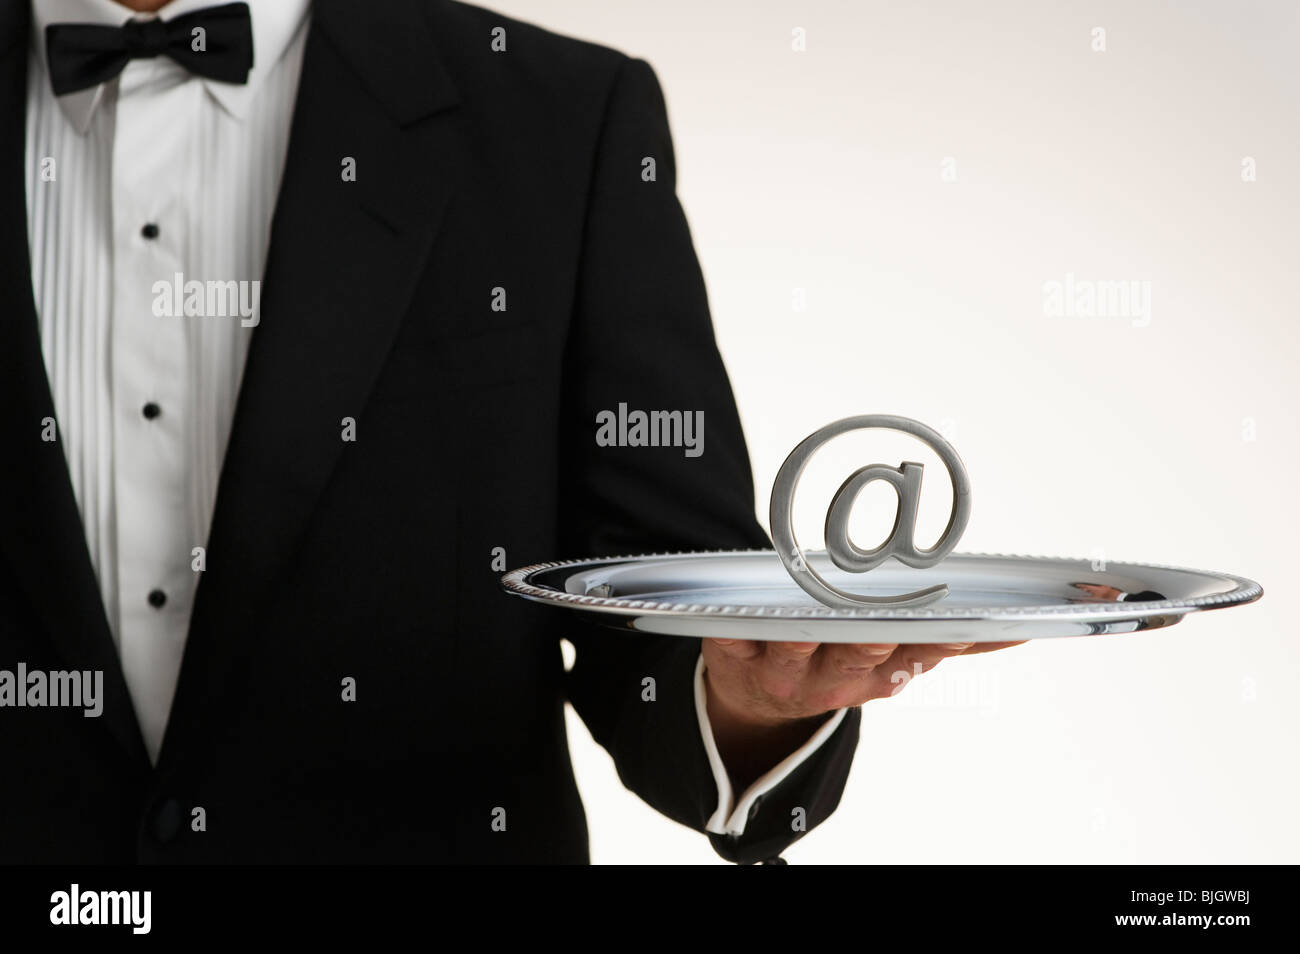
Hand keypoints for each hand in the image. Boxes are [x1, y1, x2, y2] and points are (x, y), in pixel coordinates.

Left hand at [702, 638, 1023, 790]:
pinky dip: (730, 631)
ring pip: (794, 651)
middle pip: (857, 654)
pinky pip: (731, 641)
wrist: (762, 700)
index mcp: (879, 673)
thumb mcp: (898, 662)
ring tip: (808, 620)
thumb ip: (954, 645)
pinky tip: (734, 618)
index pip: (916, 655)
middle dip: (871, 638)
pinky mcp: (734, 653)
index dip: (936, 641)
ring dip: (801, 637)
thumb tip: (1018, 632)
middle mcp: (835, 676)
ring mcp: (783, 668)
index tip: (957, 624)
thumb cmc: (839, 661)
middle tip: (884, 618)